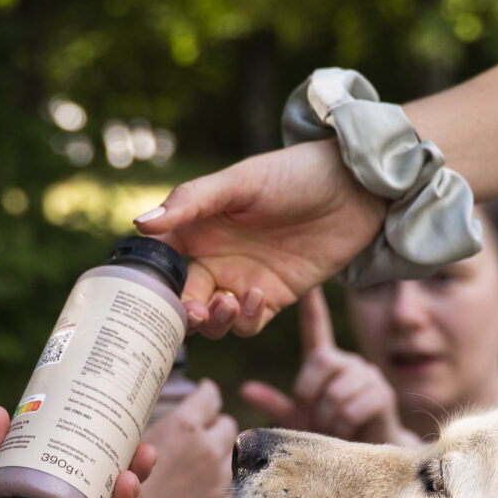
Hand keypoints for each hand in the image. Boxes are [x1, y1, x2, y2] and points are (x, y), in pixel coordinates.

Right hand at [123, 379, 237, 497]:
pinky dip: (230, 481)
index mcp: (184, 427)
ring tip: (202, 463)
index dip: (204, 397)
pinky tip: (213, 484)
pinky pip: (239, 481)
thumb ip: (165, 420)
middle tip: (197, 437)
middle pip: (227, 423)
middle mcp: (208, 449)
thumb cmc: (125, 484)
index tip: (202, 400)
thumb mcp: (138, 441)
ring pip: (237, 451)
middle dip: (214, 428)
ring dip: (223, 453)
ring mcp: (221, 477)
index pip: (211, 396)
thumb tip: (178, 398)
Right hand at [136, 140, 385, 337]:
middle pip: (186, 301)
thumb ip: (191, 203)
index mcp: (200, 229)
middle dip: (184, 313)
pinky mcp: (277, 297)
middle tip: (193, 312)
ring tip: (225, 303)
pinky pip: (249, 324)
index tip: (148, 294)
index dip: (152, 283)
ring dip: (214, 321)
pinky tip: (257, 297)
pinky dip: (246, 320)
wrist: (356, 188)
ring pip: (214, 320)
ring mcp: (246, 280)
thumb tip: (140, 224)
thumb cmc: (295, 173)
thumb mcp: (240, 182)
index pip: (163, 263)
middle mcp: (218, 258)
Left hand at [238, 291, 413, 446]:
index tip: (309, 284)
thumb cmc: (329, 435)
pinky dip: (341, 428)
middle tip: (315, 418)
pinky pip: (349, 409)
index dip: (312, 306)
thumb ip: (274, 403)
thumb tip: (244, 389)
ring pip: (335, 392)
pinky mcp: (383, 395)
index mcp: (327, 362)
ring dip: (326, 418)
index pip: (317, 326)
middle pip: (322, 362)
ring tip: (332, 429)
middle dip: (311, 395)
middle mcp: (349, 361)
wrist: (362, 459)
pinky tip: (347, 434)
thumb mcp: (297, 419)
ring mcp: (368, 376)